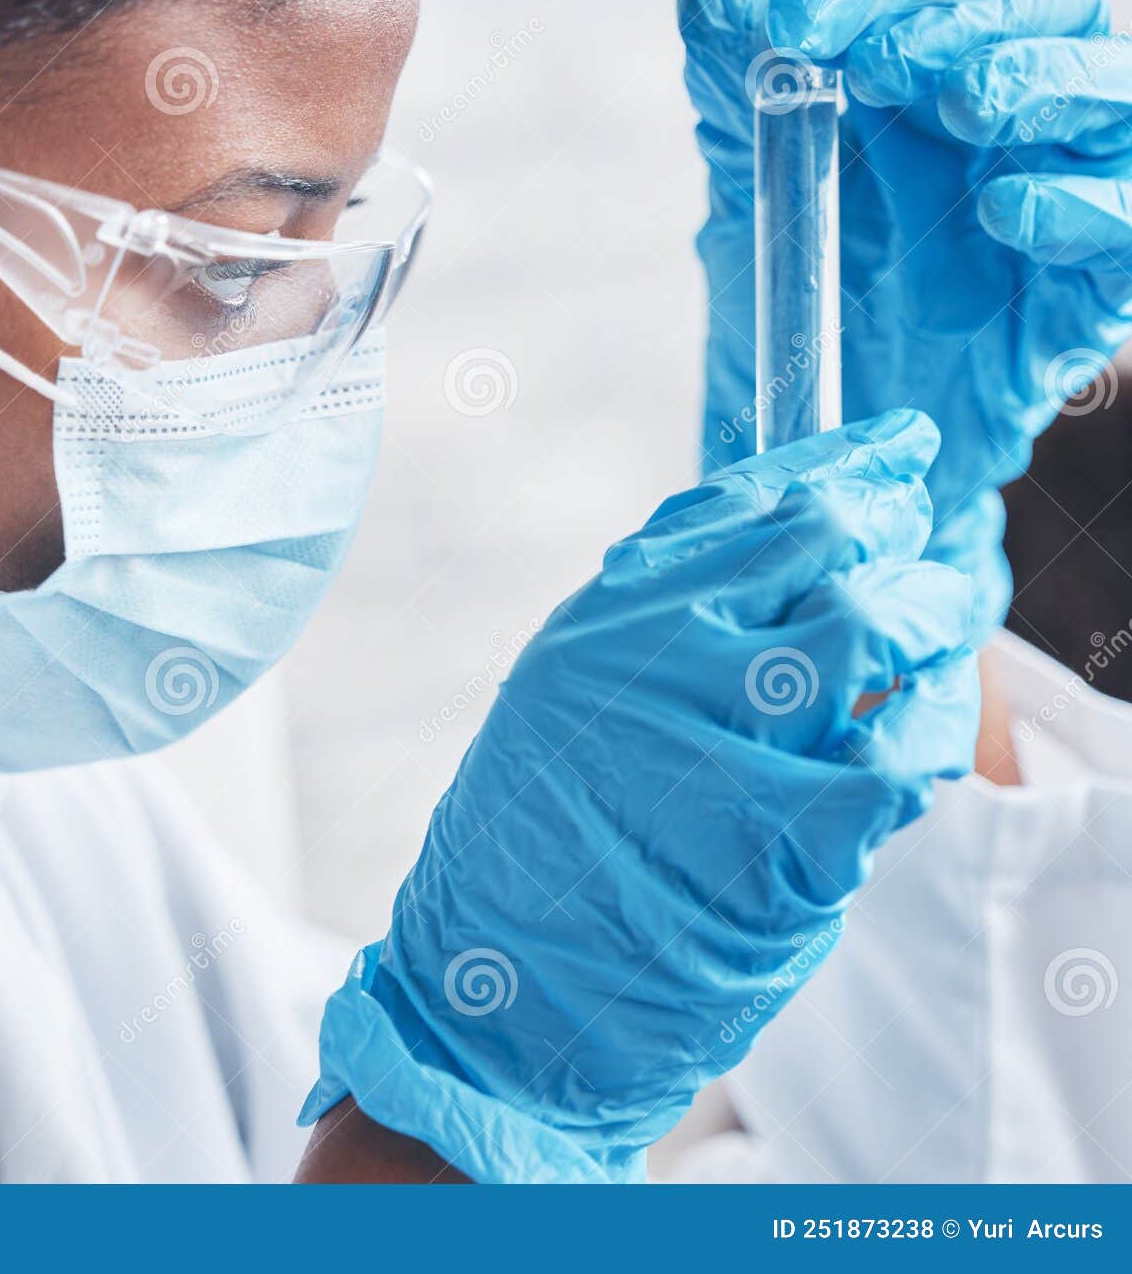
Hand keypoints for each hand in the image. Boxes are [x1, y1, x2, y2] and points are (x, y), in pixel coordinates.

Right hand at [301, 413, 978, 1182]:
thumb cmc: (537, 845)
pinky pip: (903, 748)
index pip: (747, 496)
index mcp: (609, 615)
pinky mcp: (795, 833)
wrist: (506, 992)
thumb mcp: (570, 697)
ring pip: (881, 628)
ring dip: (931, 618)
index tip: (895, 450)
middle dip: (895, 528)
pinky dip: (927, 729)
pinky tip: (915, 734)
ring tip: (938, 628)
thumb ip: (666, 620)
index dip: (842, 462)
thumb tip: (783, 550)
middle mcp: (666, 655)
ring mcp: (733, 738)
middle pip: (826, 540)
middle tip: (920, 539)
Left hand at [680, 0, 1131, 636]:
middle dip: (970, 18)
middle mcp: (997, 131)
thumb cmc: (801, 319)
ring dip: (1042, 80)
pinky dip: (1083, 204)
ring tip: (964, 105)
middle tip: (886, 62)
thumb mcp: (748, 207)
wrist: (825, 451)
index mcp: (915, 94)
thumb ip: (733, 102)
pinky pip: (1127, 224)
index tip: (790, 22)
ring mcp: (1055, 199)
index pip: (922, 0)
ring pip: (1109, 96)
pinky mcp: (1086, 292)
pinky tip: (1008, 210)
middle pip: (1045, 11)